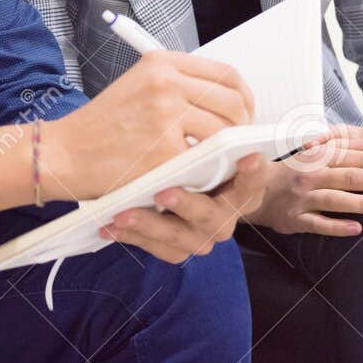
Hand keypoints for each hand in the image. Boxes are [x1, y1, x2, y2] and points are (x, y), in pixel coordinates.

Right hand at [49, 51, 255, 203]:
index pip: (225, 74)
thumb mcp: (136, 87)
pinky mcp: (165, 151)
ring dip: (228, 150)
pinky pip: (205, 160)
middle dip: (241, 125)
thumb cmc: (100, 126)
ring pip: (225, 132)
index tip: (242, 113)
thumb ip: (177, 86)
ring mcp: (166, 116)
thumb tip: (223, 102)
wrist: (65, 152)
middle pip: (232, 101)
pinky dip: (207, 170)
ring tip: (216, 159)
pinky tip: (196, 174)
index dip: (242, 96)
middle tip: (236, 142)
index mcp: (161, 63)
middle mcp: (165, 83)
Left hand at [97, 151, 268, 262]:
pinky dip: (131, 236)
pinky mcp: (176, 248)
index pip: (252, 183)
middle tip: (164, 192)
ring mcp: (199, 234)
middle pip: (213, 217)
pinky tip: (109, 226)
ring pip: (180, 237)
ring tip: (123, 213)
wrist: (158, 186)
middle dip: (188, 205)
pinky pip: (156, 248)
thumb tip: (202, 113)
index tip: (249, 157)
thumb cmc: (184, 159)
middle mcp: (223, 215)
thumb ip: (205, 138)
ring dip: (150, 225)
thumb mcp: (197, 146)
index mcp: (239, 190)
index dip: (253, 174)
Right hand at [249, 134, 362, 236]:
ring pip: (336, 200)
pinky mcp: (295, 219)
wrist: (253, 191)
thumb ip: (340, 150)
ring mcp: (302, 198)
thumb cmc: (290, 172)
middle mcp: (309, 176)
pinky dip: (337, 226)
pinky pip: (318, 224)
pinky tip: (357, 229)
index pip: (353, 157)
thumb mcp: (312, 155)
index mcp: (316, 158)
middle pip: (350, 177)